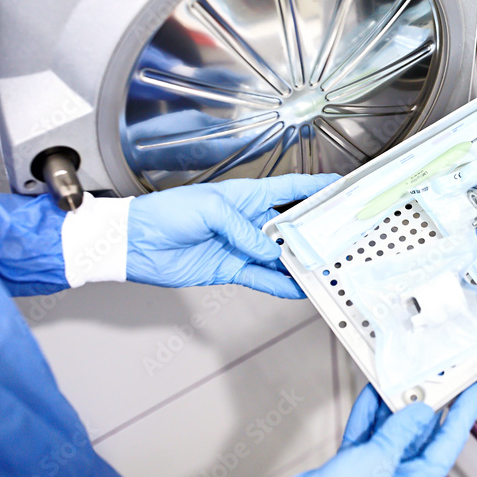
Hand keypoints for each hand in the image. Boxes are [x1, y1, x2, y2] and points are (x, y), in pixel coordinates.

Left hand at [126, 174, 338, 297]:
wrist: (136, 242)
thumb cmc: (166, 212)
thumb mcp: (209, 209)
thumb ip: (243, 230)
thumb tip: (269, 250)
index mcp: (247, 195)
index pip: (289, 189)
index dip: (315, 187)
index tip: (339, 187)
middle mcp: (249, 220)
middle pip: (290, 226)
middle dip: (314, 232)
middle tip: (338, 239)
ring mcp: (243, 246)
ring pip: (280, 255)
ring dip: (299, 263)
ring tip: (323, 268)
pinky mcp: (232, 268)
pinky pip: (262, 277)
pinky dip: (280, 285)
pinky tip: (297, 289)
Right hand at [285, 382, 476, 476]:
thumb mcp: (376, 463)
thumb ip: (398, 434)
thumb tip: (418, 413)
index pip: (448, 445)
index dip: (464, 416)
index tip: (475, 391)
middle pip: (420, 435)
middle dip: (423, 404)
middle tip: (432, 376)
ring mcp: (374, 473)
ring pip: (390, 431)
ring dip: (392, 404)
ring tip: (399, 379)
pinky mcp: (350, 468)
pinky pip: (366, 434)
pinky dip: (368, 413)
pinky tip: (372, 395)